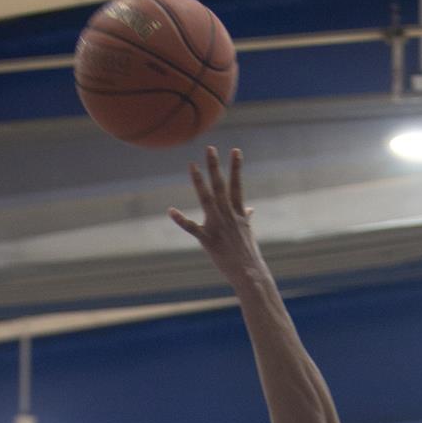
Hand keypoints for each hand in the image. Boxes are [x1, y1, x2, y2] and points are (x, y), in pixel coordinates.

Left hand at [168, 146, 261, 285]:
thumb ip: (246, 218)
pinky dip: (181, 220)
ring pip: (207, 199)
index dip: (236, 167)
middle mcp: (229, 216)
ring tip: (192, 165)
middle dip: (215, 167)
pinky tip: (171, 210)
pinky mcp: (208, 240)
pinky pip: (192, 228)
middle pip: (221, 186)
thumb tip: (251, 209)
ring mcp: (218, 226)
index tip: (235, 150)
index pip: (237, 186)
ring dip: (199, 182)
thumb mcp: (249, 233)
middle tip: (210, 149)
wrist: (250, 274)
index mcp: (239, 213)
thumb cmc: (249, 255)